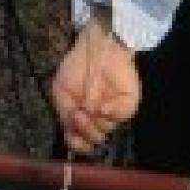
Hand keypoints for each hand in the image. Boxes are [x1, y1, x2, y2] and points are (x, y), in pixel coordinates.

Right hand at [51, 14, 141, 155]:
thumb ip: (65, 112)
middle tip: (78, 115)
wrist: (93, 45)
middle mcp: (99, 117)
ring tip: (87, 107)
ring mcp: (114, 110)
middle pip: (94, 138)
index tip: (73, 138)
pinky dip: (111, 113)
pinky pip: (122, 114)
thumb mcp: (61, 90)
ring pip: (107, 128)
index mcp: (82, 117)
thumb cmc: (75, 67)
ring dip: (95, 121)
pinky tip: (102, 107)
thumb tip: (76, 126)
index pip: (80, 140)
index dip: (77, 144)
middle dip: (85, 131)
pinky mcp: (128, 101)